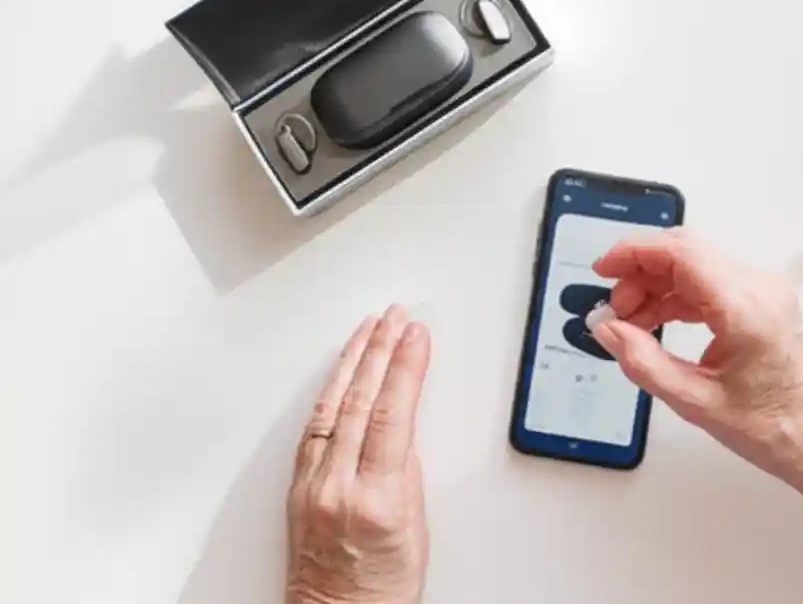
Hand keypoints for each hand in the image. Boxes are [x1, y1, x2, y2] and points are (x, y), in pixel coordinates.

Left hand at [286, 305, 430, 603]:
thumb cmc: (381, 589)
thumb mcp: (415, 527)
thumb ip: (406, 471)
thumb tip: (402, 425)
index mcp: (372, 497)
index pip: (390, 414)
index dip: (405, 367)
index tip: (417, 335)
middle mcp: (333, 486)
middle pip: (357, 400)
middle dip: (379, 350)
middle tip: (395, 317)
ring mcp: (308, 485)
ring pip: (330, 406)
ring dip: (352, 360)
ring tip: (370, 329)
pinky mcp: (295, 488)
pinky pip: (314, 426)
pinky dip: (331, 391)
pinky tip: (342, 373)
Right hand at [590, 230, 802, 489]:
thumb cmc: (775, 429)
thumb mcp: (696, 402)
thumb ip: (643, 362)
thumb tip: (607, 330)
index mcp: (745, 307)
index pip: (680, 251)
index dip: (633, 252)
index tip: (602, 270)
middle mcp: (759, 288)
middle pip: (685, 253)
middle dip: (640, 272)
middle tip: (613, 310)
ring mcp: (765, 293)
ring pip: (696, 267)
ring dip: (657, 287)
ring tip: (630, 324)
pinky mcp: (765, 305)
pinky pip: (712, 285)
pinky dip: (679, 298)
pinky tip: (657, 324)